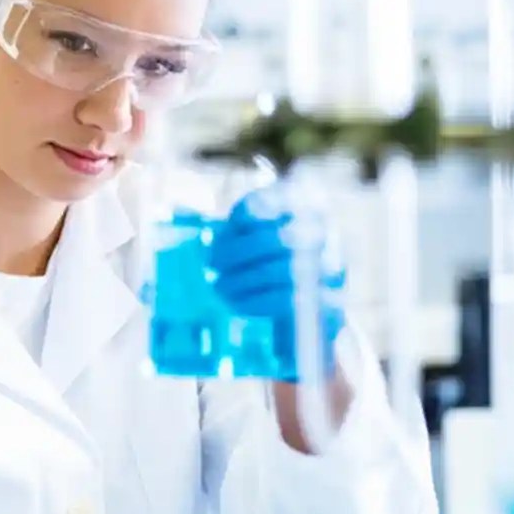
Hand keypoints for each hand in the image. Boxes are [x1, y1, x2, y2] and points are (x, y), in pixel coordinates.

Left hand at [208, 185, 346, 381]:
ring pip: (288, 271)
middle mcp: (324, 235)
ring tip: (219, 288)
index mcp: (305, 206)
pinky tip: (238, 304)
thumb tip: (180, 212)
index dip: (250, 210)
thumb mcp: (248, 239)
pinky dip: (260, 303)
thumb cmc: (266, 266)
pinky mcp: (331, 306)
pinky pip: (293, 302)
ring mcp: (332, 270)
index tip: (227, 226)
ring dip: (245, 281)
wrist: (302, 315)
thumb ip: (226, 225)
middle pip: (282, 238)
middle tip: (210, 264)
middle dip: (239, 252)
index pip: (282, 198)